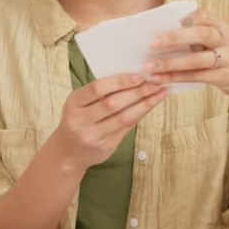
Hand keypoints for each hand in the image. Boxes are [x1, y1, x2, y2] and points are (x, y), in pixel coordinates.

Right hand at [50, 72, 166, 170]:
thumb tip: (132, 77)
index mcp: (73, 104)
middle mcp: (81, 121)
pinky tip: (151, 105)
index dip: (120, 82)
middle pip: (112, 104)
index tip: (139, 75)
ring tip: (160, 93)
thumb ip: (100, 92)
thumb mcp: (80, 103)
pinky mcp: (106, 146)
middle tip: (155, 83)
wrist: (69, 152)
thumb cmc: (78, 119)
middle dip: (137, 92)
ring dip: (145, 104)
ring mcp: (94, 136)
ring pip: (123, 118)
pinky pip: (127, 128)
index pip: (97, 89)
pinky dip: (141, 114)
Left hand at [145, 8, 228, 112]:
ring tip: (149, 66)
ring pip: (197, 60)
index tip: (169, 20)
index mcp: (225, 27)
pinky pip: (197, 77)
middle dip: (176, 38)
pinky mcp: (224, 78)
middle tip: (153, 42)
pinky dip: (177, 78)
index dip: (188, 17)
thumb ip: (202, 35)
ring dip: (171, 63)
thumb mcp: (223, 41)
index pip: (206, 16)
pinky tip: (160, 79)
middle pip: (202, 35)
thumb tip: (166, 33)